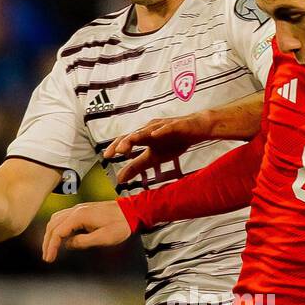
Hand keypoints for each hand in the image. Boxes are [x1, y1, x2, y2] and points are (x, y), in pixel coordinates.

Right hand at [42, 201, 130, 261]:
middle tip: (47, 256)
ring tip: (50, 248)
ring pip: (56, 220)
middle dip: (47, 242)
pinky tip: (59, 236)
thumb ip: (83, 242)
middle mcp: (76, 210)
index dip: (51, 246)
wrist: (131, 211)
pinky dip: (57, 227)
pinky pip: (63, 217)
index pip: (58, 232)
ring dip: (50, 234)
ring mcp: (78, 208)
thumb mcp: (103, 238)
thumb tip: (68, 245)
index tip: (49, 258)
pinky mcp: (82, 209)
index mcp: (79, 216)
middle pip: (53, 225)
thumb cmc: (120, 225)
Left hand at [102, 111, 216, 184]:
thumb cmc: (174, 141)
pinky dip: (160, 131)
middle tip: (115, 153)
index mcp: (144, 136)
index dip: (116, 147)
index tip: (106, 157)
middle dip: (124, 143)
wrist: (197, 129)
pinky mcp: (177, 125)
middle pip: (134, 134)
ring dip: (136, 137)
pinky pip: (168, 128)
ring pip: (148, 131)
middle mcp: (150, 129)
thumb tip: (119, 179)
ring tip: (127, 146)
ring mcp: (163, 126)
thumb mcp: (154, 157)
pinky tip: (154, 136)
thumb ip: (136, 166)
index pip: (126, 140)